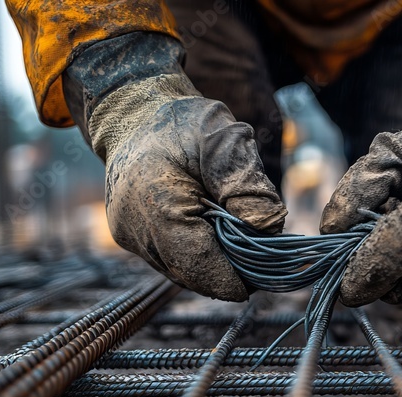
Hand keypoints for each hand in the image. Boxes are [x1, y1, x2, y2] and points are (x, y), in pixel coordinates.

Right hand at [66, 34, 286, 300]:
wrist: (136, 114)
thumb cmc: (183, 123)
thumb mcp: (224, 139)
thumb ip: (247, 183)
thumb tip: (269, 228)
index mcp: (157, 207)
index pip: (202, 264)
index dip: (237, 277)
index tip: (270, 274)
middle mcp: (136, 231)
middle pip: (193, 273)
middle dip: (229, 271)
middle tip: (265, 260)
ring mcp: (131, 238)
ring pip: (182, 271)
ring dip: (214, 262)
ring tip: (241, 240)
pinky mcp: (131, 238)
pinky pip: (171, 259)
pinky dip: (198, 252)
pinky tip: (215, 232)